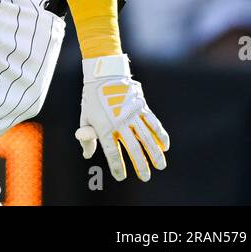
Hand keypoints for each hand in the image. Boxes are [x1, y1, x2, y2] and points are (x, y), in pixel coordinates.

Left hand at [75, 54, 169, 181]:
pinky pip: (153, 123)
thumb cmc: (92, 98)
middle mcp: (119, 122)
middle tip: (145, 177)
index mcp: (103, 126)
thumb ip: (87, 137)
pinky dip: (160, 135)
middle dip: (140, 164)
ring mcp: (132, 114)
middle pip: (132, 148)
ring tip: (160, 166)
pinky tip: (164, 146)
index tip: (120, 177)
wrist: (103, 75)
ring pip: (146, 138)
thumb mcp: (85, 116)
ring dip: (155, 153)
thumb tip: (87, 156)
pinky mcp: (141, 106)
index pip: (111, 151)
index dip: (116, 165)